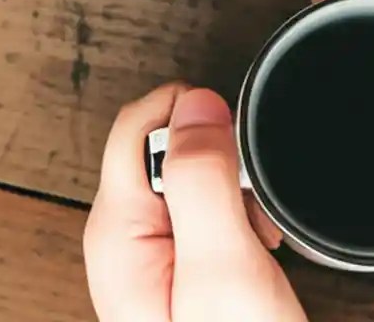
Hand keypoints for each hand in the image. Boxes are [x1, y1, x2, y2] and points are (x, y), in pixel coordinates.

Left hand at [84, 84, 303, 320]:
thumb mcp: (221, 269)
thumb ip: (202, 182)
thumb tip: (193, 104)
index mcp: (118, 232)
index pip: (137, 124)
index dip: (193, 120)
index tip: (233, 152)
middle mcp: (125, 238)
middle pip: (163, 145)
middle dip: (219, 158)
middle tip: (248, 204)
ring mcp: (149, 253)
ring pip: (189, 176)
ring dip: (232, 189)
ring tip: (255, 231)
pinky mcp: (177, 267)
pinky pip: (203, 209)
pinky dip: (237, 215)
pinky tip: (253, 245)